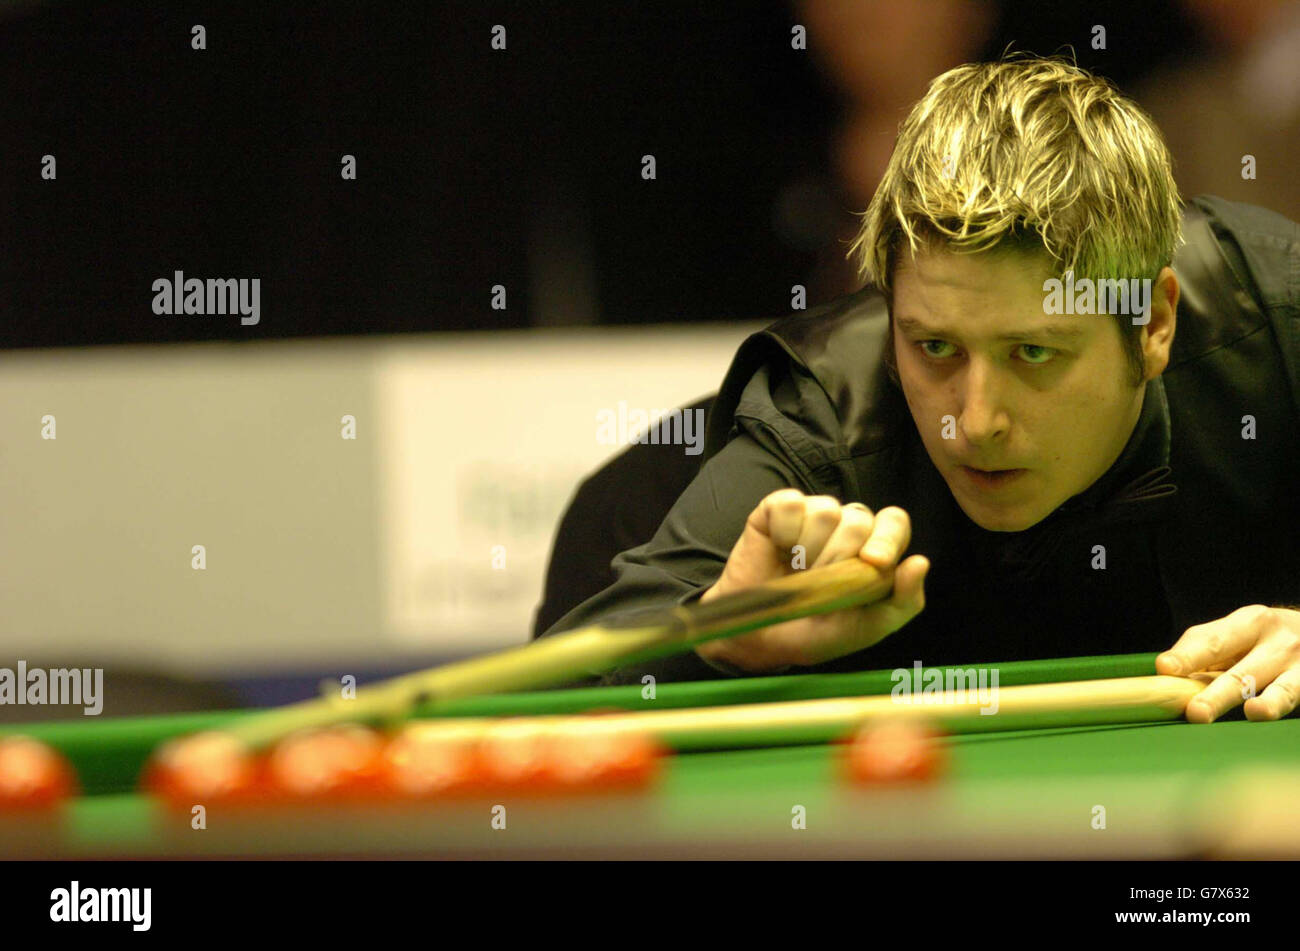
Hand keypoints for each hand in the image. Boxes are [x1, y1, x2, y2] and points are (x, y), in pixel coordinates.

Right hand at [695, 489, 929, 672]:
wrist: (760, 640)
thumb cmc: (816, 632)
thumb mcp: (868, 628)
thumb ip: (903, 601)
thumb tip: (920, 562)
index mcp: (872, 550)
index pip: (894, 522)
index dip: (887, 537)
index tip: (872, 562)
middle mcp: (844, 527)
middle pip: (859, 520)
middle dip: (840, 558)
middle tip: (820, 584)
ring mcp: (810, 515)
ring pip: (826, 510)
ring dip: (810, 549)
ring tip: (797, 571)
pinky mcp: (777, 510)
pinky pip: (790, 503)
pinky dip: (784, 531)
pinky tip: (779, 550)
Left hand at [1156, 604, 1299, 722]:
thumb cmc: (1268, 640)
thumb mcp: (1242, 636)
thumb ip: (1209, 656)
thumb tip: (1170, 683)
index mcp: (1250, 623)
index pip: (1212, 641)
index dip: (1188, 656)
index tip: (1164, 669)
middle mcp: (1278, 641)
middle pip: (1242, 672)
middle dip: (1218, 693)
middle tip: (1195, 712)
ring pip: (1281, 689)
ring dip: (1267, 703)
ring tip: (1254, 712)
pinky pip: (1298, 696)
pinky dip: (1282, 705)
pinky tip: (1267, 713)